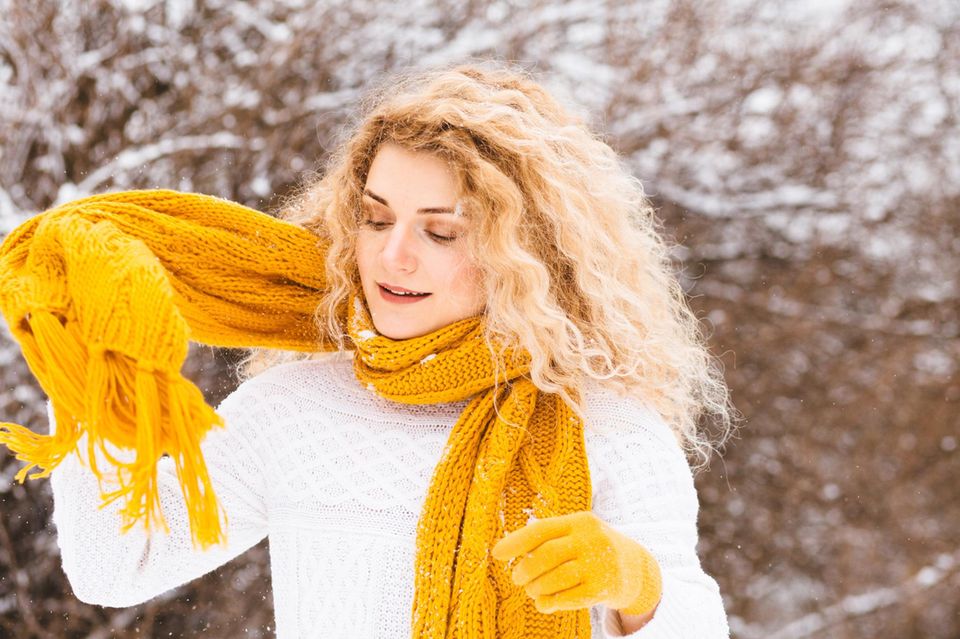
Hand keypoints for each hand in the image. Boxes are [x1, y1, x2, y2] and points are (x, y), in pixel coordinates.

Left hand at [491, 511, 661, 615]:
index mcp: (580, 521)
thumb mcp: (578, 533)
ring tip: (531, 590)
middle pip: (547, 555)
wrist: (636, 567)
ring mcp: (599, 564)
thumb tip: (510, 551)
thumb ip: (550, 539)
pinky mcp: (603, 588)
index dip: (516, 542)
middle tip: (517, 578)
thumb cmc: (593, 548)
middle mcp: (591, 540)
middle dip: (525, 569)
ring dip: (536, 587)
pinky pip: (569, 597)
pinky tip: (544, 603)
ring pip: (556, 578)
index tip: (497, 553)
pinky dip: (551, 602)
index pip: (542, 529)